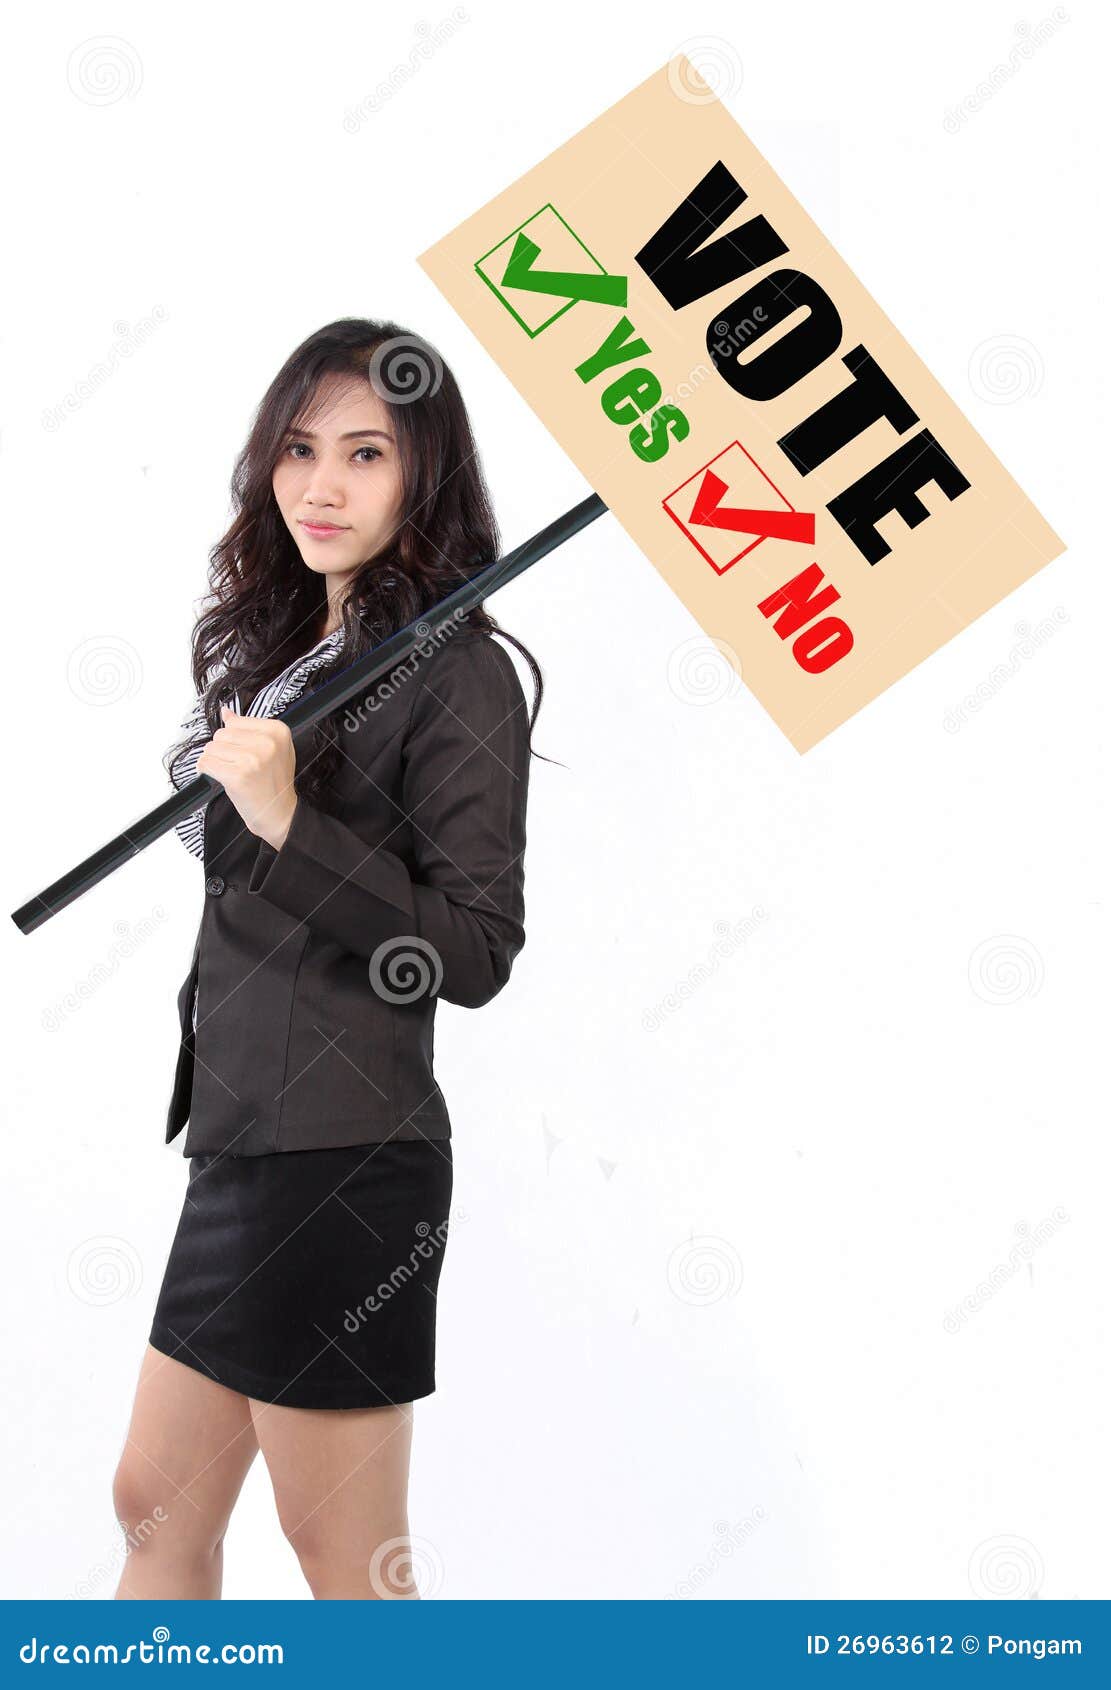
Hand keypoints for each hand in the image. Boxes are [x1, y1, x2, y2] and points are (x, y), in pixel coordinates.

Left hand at [196, 705, 297, 849]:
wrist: (280, 814)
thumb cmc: (274, 783)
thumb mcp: (272, 749)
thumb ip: (250, 729)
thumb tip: (226, 713)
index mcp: (278, 731)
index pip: (236, 722)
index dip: (235, 738)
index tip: (246, 752)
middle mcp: (267, 743)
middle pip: (222, 733)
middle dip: (223, 749)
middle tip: (238, 765)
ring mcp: (252, 759)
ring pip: (211, 748)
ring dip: (215, 761)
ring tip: (232, 772)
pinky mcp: (237, 776)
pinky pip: (206, 764)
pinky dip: (207, 771)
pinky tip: (221, 777)